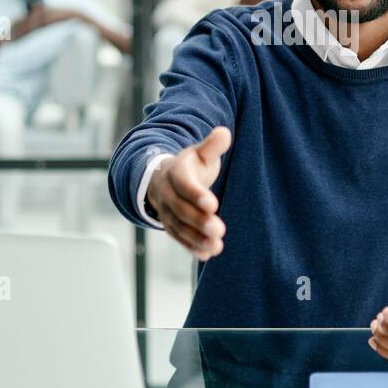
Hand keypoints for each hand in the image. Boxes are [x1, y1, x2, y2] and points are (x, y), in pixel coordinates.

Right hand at [147, 126, 231, 260]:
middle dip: (199, 221)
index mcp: (176, 172)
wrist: (163, 180)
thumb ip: (212, 146)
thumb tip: (224, 133)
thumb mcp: (199, 153)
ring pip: (179, 227)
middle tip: (219, 229)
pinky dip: (192, 247)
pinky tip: (206, 254)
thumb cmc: (189, 166)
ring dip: (197, 238)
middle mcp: (168, 194)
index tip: (213, 204)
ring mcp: (167, 213)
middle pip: (181, 209)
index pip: (184, 184)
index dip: (196, 194)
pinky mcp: (171, 227)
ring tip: (216, 246)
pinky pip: (179, 239)